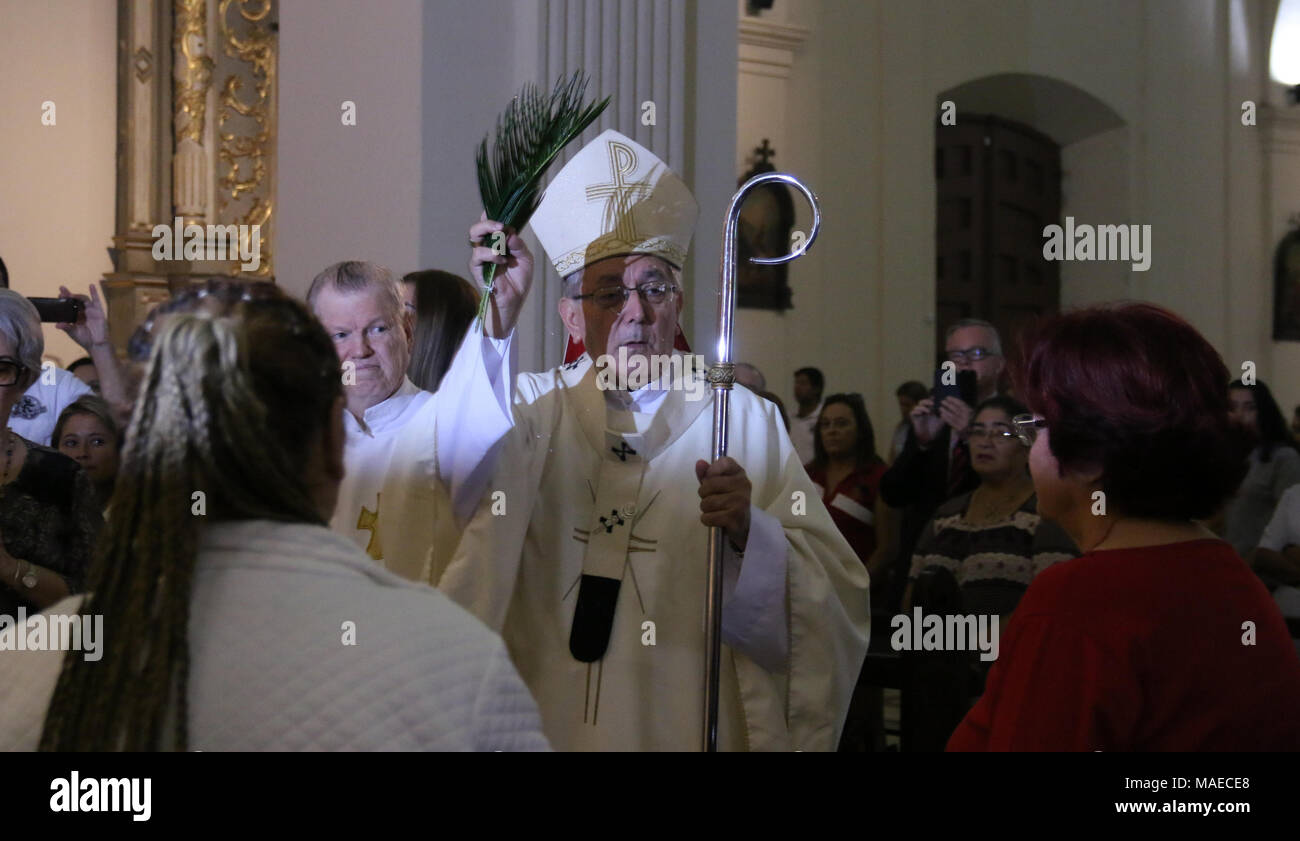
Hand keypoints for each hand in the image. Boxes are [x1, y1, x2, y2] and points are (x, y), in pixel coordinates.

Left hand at [55, 283, 108, 350]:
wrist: (96, 345)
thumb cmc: (85, 339)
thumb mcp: (73, 333)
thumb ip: (67, 327)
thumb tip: (57, 325)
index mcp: (75, 316)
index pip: (69, 305)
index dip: (64, 299)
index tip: (58, 295)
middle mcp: (83, 312)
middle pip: (75, 300)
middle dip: (68, 294)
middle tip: (62, 289)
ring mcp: (91, 311)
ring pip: (84, 300)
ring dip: (77, 295)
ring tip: (71, 295)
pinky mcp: (99, 311)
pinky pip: (97, 301)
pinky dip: (95, 293)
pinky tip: (91, 285)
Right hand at [469, 214, 533, 336]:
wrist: (514, 299)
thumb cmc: (519, 279)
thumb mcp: (525, 259)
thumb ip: (519, 245)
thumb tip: (510, 233)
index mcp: (499, 241)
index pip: (490, 223)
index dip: (490, 214)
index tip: (499, 210)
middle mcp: (487, 245)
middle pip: (479, 226)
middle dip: (488, 222)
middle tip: (500, 226)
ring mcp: (481, 256)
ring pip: (474, 236)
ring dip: (488, 235)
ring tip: (502, 243)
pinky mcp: (477, 268)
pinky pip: (478, 255)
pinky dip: (490, 255)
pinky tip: (501, 260)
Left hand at [695, 457, 752, 550]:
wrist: (742, 525)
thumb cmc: (727, 501)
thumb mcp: (717, 485)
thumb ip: (707, 474)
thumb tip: (699, 463)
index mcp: (739, 473)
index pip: (723, 462)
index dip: (711, 471)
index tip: (710, 479)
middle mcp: (743, 485)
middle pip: (709, 484)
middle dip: (704, 494)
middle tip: (712, 498)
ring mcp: (741, 502)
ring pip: (708, 502)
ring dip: (705, 508)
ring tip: (714, 510)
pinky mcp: (735, 518)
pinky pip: (709, 517)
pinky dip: (707, 520)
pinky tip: (715, 519)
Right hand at [909, 398, 944, 446]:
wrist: (929, 437)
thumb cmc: (935, 429)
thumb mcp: (941, 421)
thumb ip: (943, 414)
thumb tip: (946, 407)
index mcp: (929, 410)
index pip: (928, 402)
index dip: (931, 399)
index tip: (935, 398)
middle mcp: (922, 411)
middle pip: (921, 402)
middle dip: (926, 401)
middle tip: (932, 404)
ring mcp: (917, 415)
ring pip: (916, 406)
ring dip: (922, 407)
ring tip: (928, 411)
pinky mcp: (913, 419)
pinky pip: (912, 412)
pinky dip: (916, 411)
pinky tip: (921, 413)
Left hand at [937, 396, 972, 437]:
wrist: (967, 430)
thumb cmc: (963, 417)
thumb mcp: (963, 411)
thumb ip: (958, 406)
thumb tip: (949, 399)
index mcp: (969, 411)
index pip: (961, 404)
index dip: (954, 400)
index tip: (947, 397)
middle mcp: (967, 417)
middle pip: (957, 410)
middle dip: (949, 405)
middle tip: (942, 401)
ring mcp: (963, 423)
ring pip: (953, 416)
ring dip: (946, 411)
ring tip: (940, 408)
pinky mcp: (959, 428)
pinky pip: (951, 423)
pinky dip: (946, 418)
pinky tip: (941, 415)